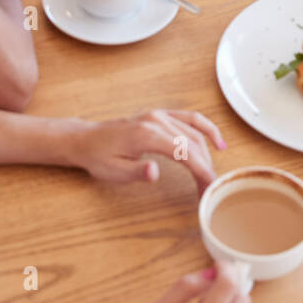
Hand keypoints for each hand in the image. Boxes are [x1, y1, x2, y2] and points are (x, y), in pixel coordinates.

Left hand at [71, 109, 223, 193]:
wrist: (86, 139)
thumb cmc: (98, 156)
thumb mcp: (113, 171)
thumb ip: (136, 171)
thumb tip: (155, 173)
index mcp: (146, 134)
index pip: (184, 151)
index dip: (201, 169)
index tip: (211, 185)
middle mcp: (156, 120)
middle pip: (193, 142)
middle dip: (206, 165)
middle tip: (212, 188)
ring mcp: (159, 115)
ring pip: (194, 131)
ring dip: (207, 152)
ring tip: (212, 174)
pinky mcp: (159, 115)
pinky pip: (189, 118)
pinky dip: (205, 128)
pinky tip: (216, 142)